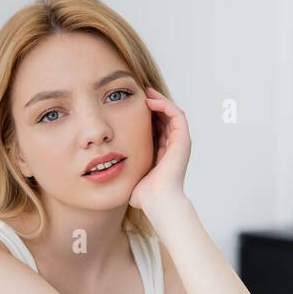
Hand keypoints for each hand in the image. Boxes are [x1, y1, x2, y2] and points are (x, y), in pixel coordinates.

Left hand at [129, 86, 191, 213]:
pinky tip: (150, 101)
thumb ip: (125, 169)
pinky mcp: (183, 140)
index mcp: (164, 153)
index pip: (158, 127)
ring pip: (173, 113)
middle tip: (141, 92)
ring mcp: (180, 143)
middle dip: (154, 103)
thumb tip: (110, 171)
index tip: (133, 105)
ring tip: (146, 92)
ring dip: (160, 100)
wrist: (157, 201)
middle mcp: (174, 146)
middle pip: (167, 117)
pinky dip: (165, 105)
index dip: (148, 114)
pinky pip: (177, 115)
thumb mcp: (132, 175)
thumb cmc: (145, 195)